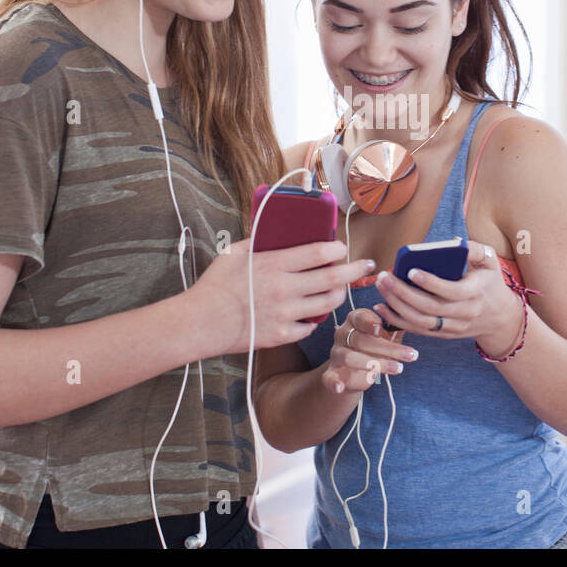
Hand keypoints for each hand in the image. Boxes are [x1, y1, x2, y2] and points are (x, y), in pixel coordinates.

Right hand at [195, 239, 374, 353]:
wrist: (200, 323)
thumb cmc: (214, 286)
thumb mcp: (234, 253)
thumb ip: (259, 241)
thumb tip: (278, 231)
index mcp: (274, 264)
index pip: (319, 252)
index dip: (338, 248)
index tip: (343, 247)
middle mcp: (284, 288)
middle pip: (332, 278)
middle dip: (355, 269)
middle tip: (366, 265)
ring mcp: (285, 313)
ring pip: (328, 303)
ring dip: (340, 293)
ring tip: (343, 287)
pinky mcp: (282, 334)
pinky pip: (310, 326)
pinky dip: (316, 317)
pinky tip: (315, 311)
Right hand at [321, 308, 418, 394]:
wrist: (359, 370)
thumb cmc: (376, 347)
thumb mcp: (388, 335)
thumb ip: (396, 326)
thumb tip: (407, 318)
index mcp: (354, 320)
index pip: (360, 318)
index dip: (369, 323)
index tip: (381, 329)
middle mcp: (342, 334)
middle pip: (360, 339)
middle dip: (387, 348)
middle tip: (410, 355)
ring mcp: (336, 353)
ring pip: (350, 357)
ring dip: (375, 364)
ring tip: (398, 369)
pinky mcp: (332, 372)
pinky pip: (328, 377)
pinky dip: (333, 382)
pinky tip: (339, 387)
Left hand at [372, 241, 523, 356]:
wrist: (500, 317)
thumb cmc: (490, 282)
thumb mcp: (490, 262)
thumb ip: (474, 250)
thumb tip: (453, 242)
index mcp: (476, 293)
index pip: (452, 291)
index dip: (431, 283)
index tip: (411, 271)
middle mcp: (464, 313)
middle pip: (430, 308)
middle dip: (403, 293)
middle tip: (384, 277)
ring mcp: (453, 327)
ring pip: (420, 322)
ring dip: (396, 306)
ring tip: (381, 287)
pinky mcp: (443, 334)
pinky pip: (417, 330)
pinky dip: (397, 320)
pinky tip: (381, 307)